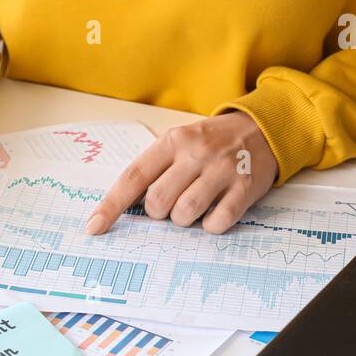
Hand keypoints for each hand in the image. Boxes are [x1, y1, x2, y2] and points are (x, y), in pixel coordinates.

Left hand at [86, 112, 277, 235]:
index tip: (94, 227)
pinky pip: (217, 222)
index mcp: (172, 141)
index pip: (133, 177)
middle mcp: (195, 153)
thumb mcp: (179, 142)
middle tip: (171, 204)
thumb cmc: (211, 142)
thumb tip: (124, 207)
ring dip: (182, 221)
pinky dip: (210, 226)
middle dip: (158, 213)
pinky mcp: (245, 187)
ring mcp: (222, 169)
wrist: (262, 128)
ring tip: (191, 209)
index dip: (111, 206)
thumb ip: (154, 169)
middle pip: (158, 201)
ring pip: (185, 213)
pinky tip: (212, 214)